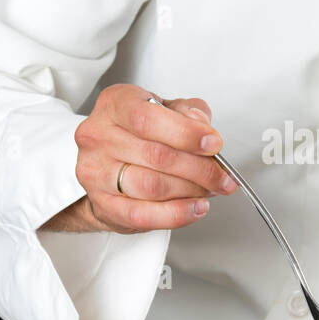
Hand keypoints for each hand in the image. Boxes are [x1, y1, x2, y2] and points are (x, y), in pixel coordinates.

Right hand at [61, 85, 237, 232]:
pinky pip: (143, 214)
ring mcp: (96, 172)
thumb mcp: (164, 109)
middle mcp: (99, 136)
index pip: (148, 118)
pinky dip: (176, 214)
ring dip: (191, 191)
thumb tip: (202, 125)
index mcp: (115, 104)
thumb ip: (187, 111)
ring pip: (151, 186)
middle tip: (222, 176)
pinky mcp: (102, 204)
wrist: (105, 163)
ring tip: (209, 190)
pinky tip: (195, 207)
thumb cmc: (137, 133)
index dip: (186, 133)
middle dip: (200, 169)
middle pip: (156, 156)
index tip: (213, 144)